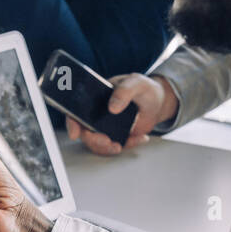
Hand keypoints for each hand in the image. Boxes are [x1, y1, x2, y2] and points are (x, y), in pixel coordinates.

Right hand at [65, 74, 179, 155]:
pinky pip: (115, 146)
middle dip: (94, 140)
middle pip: (85, 132)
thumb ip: (124, 91)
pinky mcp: (117, 136)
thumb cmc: (144, 88)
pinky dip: (127, 145)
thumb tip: (112, 107)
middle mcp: (97, 114)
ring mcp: (106, 126)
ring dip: (107, 148)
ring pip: (98, 144)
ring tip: (121, 145)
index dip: (72, 123)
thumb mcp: (136, 83)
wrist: (158, 101)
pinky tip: (141, 138)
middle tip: (107, 141)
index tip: (75, 134)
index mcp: (95, 98)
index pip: (76, 111)